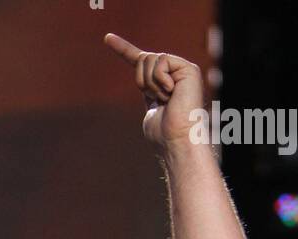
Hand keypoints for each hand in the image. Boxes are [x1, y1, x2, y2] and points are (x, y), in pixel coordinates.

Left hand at [103, 32, 204, 150]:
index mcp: (164, 82)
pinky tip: (172, 93)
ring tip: (166, 99)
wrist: (175, 141)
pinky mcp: (189, 69)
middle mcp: (175, 73)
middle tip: (156, 99)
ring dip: (151, 83)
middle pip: (144, 58)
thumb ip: (147, 89)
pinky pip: (162, 61)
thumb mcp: (150, 108)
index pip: (141, 62)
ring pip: (151, 59)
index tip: (107, 39)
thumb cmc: (162, 133)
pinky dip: (160, 80)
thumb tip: (144, 78)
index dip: (123, 49)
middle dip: (142, 80)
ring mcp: (183, 70)